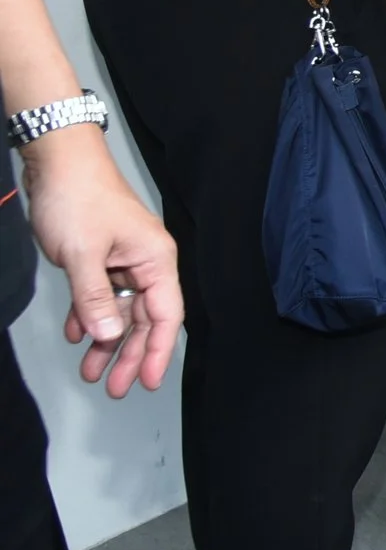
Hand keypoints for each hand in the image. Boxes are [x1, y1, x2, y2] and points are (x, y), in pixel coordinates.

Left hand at [23, 130, 179, 396]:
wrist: (58, 162)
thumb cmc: (79, 197)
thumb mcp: (83, 254)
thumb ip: (95, 299)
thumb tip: (109, 335)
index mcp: (155, 260)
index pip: (164, 315)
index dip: (157, 351)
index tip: (148, 381)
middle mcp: (145, 262)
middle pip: (144, 319)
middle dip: (129, 355)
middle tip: (115, 387)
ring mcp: (124, 260)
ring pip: (121, 310)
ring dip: (106, 340)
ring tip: (92, 371)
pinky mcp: (102, 257)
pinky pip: (102, 295)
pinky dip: (90, 316)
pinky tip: (78, 335)